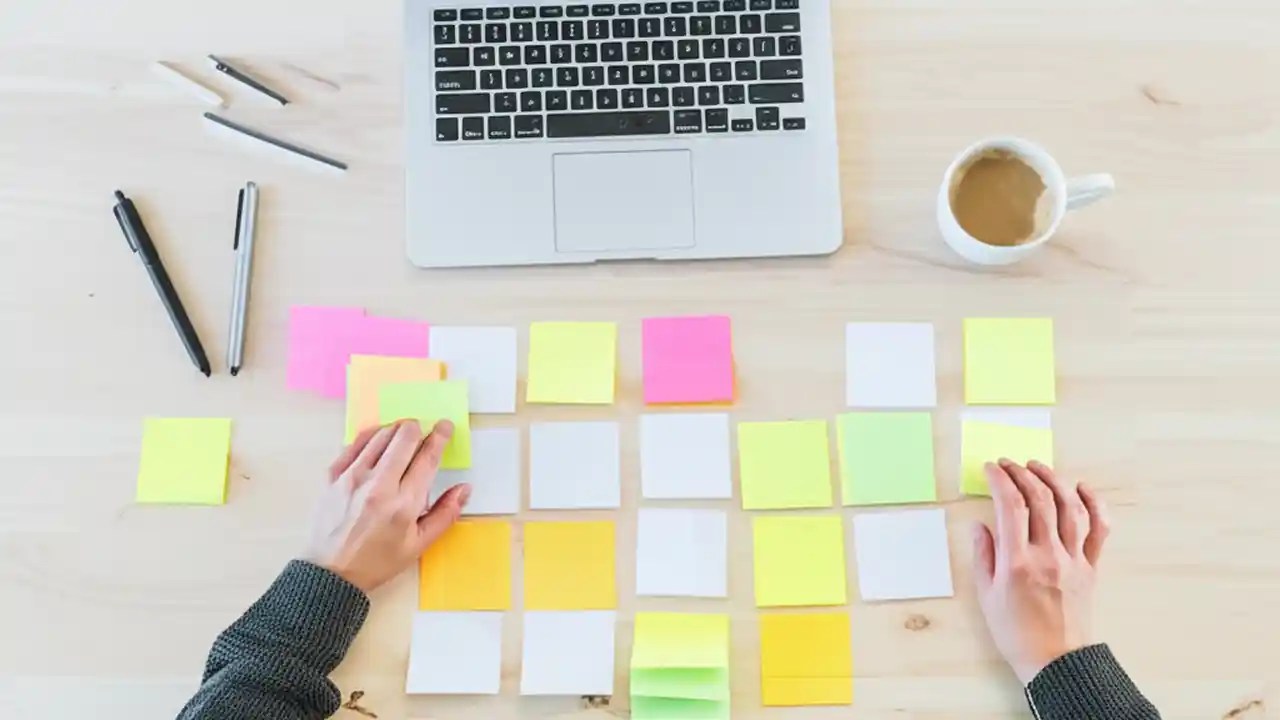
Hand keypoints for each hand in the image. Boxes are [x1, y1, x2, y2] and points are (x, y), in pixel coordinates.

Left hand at [305, 420, 470, 592]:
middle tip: (423, 432)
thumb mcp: (418, 546)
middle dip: (418, 429)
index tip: (445, 427)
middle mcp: (378, 485)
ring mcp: (352, 477)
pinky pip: (355, 443)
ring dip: (396, 430)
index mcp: (404, 504)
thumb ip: (445, 515)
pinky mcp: (333, 476)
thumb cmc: (377, 562)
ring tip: (403, 436)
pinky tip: (378, 440)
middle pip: (404, 437)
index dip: (440, 437)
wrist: (330, 572)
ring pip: (381, 435)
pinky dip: (372, 436)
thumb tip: (464, 489)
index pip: (427, 458)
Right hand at [971, 459, 1110, 684]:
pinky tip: (1080, 488)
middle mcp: (1048, 555)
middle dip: (1022, 473)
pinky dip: (1093, 503)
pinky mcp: (1091, 567)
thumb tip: (980, 525)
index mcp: (1017, 562)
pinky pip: (1099, 529)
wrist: (1055, 661)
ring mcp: (1073, 560)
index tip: (991, 469)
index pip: (1010, 506)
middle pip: (1039, 499)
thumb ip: (983, 556)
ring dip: (1053, 480)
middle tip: (1009, 464)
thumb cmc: (1016, 633)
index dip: (1000, 480)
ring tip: (1038, 467)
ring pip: (1069, 507)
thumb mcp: (986, 595)